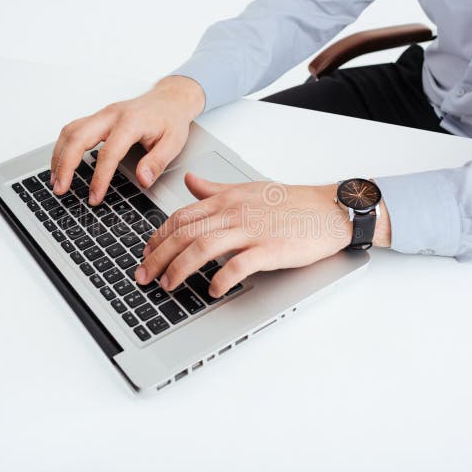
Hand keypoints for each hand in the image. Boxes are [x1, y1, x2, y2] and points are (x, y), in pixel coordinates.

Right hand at [50, 75, 204, 203]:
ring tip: (56, 180)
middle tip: (61, 188)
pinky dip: (63, 147)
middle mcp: (111, 115)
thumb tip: (143, 180)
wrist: (170, 99)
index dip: (99, 178)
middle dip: (65, 165)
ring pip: (70, 131)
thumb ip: (157, 162)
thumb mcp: (173, 143)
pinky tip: (61, 163)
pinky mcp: (97, 118)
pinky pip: (73, 129)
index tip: (94, 197)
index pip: (108, 153)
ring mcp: (102, 114)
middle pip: (78, 137)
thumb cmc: (170, 119)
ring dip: (59, 156)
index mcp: (130, 122)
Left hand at [134, 173, 356, 297]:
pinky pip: (238, 265)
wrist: (327, 209)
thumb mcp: (247, 189)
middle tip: (144, 276)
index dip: (158, 237)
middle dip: (158, 257)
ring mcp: (251, 231)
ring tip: (168, 285)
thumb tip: (190, 181)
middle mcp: (233, 213)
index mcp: (226, 200)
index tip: (146, 254)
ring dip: (180, 269)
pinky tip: (211, 290)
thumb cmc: (290, 202)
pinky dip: (221, 279)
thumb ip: (214, 188)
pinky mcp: (269, 249)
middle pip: (184, 234)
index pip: (181, 217)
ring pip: (203, 247)